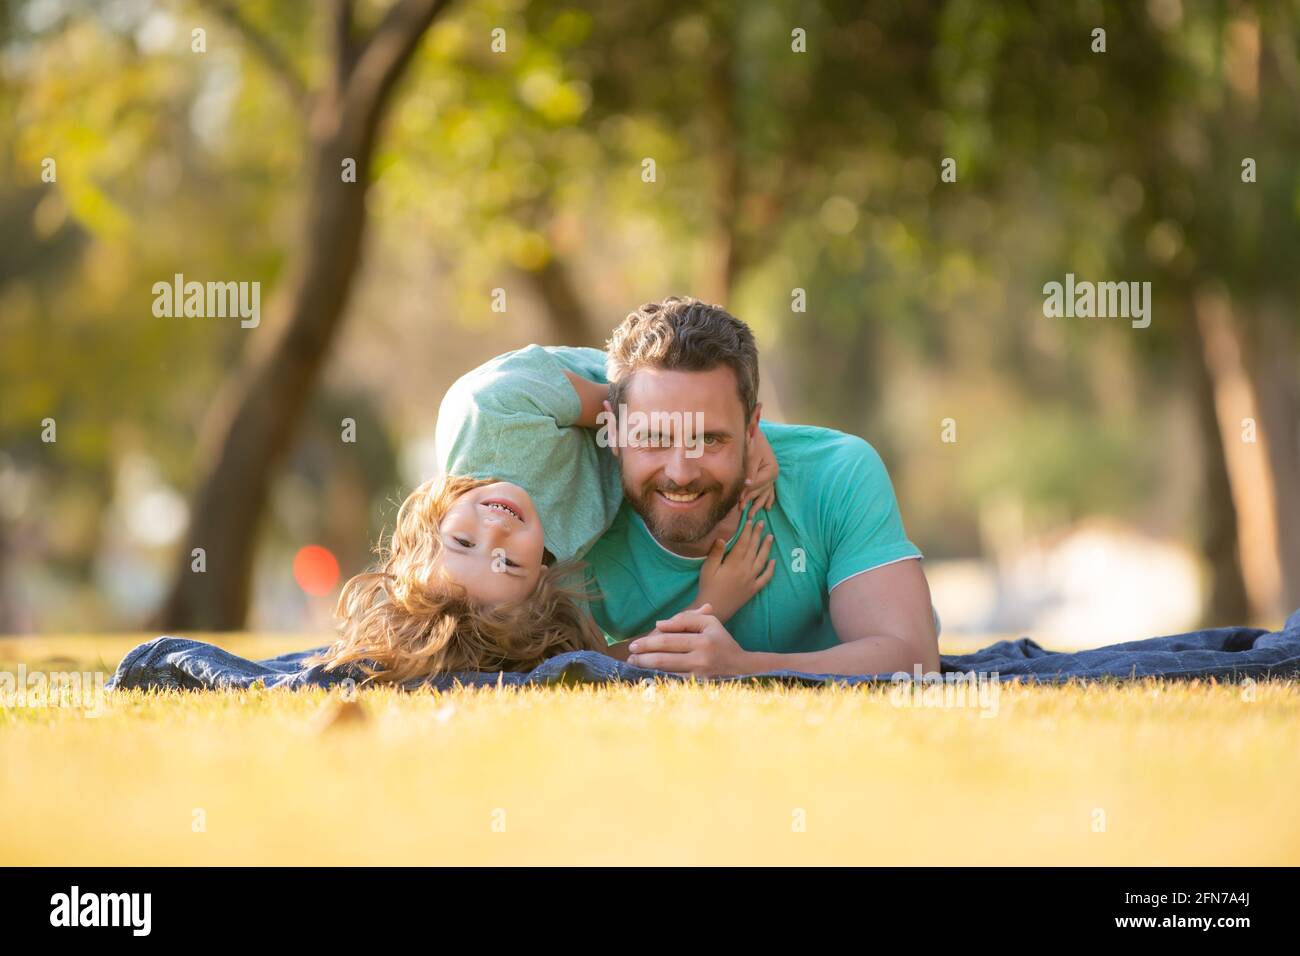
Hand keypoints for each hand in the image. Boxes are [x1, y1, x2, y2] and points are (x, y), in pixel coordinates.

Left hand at [626, 605, 752, 676]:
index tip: (634, 644)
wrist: (742, 668)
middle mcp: (701, 658)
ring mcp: (699, 676)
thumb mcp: (709, 623)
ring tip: (633, 665)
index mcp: (703, 640)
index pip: (669, 640)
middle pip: (663, 658)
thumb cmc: (721, 642)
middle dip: (642, 657)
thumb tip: (659, 624)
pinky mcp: (699, 688)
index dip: (648, 642)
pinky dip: (658, 681)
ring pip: (666, 673)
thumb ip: (685, 619)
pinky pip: (673, 684)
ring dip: (646, 669)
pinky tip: (646, 678)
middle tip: (629, 655)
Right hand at [696, 515, 774, 621]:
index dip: (747, 531)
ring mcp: (751, 580)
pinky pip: (765, 577)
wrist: (715, 609)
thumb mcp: (707, 569)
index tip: (750, 521)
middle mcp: (745, 570)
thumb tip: (721, 537)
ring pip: (762, 560)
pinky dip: (771, 569)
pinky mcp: (754, 589)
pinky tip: (773, 561)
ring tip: (770, 537)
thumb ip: (715, 553)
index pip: (743, 543)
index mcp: (733, 563)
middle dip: (758, 535)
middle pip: (754, 548)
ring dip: (767, 547)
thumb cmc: (708, 587)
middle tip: (762, 523)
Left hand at [740, 426, 777, 509]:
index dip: (747, 492)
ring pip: (764, 492)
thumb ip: (749, 470)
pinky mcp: (769, 475)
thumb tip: (746, 485)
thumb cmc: (753, 440)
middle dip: (750, 499)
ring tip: (749, 515)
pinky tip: (766, 508)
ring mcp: (772, 476)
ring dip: (757, 504)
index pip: (758, 483)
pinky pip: (769, 490)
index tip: (738, 500)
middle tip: (739, 509)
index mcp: (771, 470)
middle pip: (760, 490)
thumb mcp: (751, 454)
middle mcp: (774, 475)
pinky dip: (766, 499)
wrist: (755, 430)